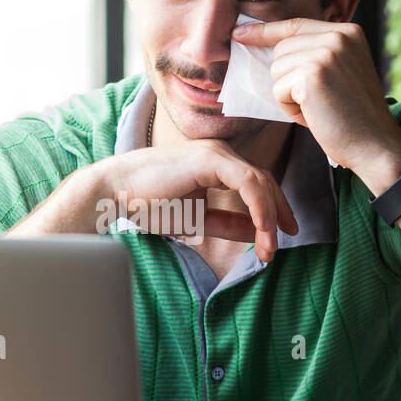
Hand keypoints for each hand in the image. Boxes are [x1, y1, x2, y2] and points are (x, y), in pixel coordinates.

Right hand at [87, 139, 298, 260]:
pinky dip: (258, 205)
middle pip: (264, 180)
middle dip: (278, 213)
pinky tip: (261, 228)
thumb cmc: (148, 204)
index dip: (274, 208)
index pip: (256, 183)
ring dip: (269, 216)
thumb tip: (255, 234)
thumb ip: (227, 223)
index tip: (282, 234)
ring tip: (270, 247)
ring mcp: (215, 153)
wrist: (116, 192)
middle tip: (284, 241)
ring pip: (259, 181)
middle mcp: (220, 153)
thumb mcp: (196, 219)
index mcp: (216, 164)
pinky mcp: (209, 159)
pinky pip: (247, 181)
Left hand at [232, 18, 400, 185]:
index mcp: (348, 32)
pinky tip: (314, 115)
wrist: (375, 145)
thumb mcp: (341, 73)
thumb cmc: (354, 117)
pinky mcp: (312, 74)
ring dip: (289, 95)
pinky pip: (278, 89)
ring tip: (317, 108)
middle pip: (281, 49)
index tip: (240, 33)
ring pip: (277, 70)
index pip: (296, 25)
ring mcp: (325, 53)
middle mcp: (338, 36)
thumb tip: (269, 51)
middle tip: (316, 101)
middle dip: (288, 80)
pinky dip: (289, 109)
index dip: (265, 30)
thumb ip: (315, 55)